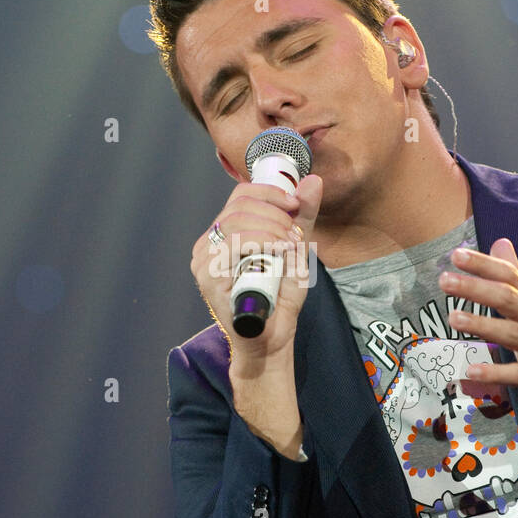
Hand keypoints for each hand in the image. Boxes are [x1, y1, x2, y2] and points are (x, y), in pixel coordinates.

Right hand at [190, 174, 322, 364]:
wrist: (272, 337)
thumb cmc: (279, 297)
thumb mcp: (296, 249)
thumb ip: (302, 217)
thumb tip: (313, 181)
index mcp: (225, 233)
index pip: (241, 195)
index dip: (270, 192)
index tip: (295, 204)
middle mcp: (208, 243)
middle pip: (240, 205)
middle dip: (275, 213)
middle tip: (295, 234)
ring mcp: (204, 260)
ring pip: (237, 222)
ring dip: (272, 228)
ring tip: (291, 246)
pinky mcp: (207, 276)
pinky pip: (234, 244)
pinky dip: (263, 242)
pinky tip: (280, 252)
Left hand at [440, 238, 517, 480]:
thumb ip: (515, 283)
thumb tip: (501, 242)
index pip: (511, 278)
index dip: (485, 265)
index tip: (456, 255)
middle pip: (509, 299)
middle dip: (476, 288)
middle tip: (445, 281)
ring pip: (512, 333)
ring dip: (483, 325)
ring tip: (454, 319)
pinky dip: (494, 372)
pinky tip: (470, 370)